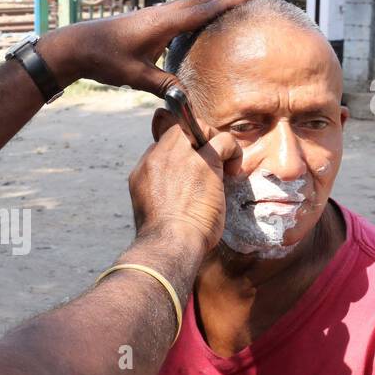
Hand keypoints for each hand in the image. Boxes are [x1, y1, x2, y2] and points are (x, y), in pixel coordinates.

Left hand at [36, 0, 256, 97]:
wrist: (77, 46)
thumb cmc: (105, 58)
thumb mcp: (136, 76)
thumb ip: (163, 85)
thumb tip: (187, 99)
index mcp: (162, 23)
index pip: (202, 9)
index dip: (227, 1)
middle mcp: (161, 13)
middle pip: (200, 1)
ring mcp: (154, 15)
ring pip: (190, 3)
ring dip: (212, 0)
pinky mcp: (148, 20)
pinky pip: (180, 10)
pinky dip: (196, 8)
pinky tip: (200, 14)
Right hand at [129, 121, 241, 257]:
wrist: (169, 245)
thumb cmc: (164, 240)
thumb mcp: (150, 213)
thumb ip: (160, 195)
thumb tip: (178, 197)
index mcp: (141, 173)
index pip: (160, 148)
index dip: (179, 156)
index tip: (191, 172)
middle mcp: (156, 159)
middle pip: (177, 131)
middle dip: (195, 140)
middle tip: (210, 160)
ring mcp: (179, 158)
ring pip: (198, 129)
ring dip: (213, 142)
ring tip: (223, 164)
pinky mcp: (203, 163)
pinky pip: (222, 141)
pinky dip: (233, 151)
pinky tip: (233, 171)